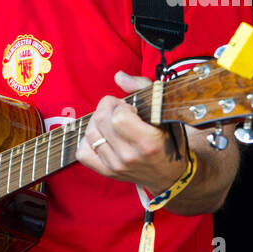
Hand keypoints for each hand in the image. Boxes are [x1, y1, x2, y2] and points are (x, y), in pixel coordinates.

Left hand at [78, 71, 188, 193]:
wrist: (169, 175)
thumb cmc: (169, 140)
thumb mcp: (164, 112)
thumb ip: (142, 88)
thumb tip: (118, 76)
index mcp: (147, 142)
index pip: (118, 116)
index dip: (121, 105)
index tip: (130, 108)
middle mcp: (129, 156)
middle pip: (100, 121)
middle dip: (107, 107)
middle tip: (119, 109)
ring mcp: (116, 166)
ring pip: (90, 133)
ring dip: (98, 122)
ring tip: (111, 122)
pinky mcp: (107, 172)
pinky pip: (83, 152)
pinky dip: (88, 140)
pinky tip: (102, 136)